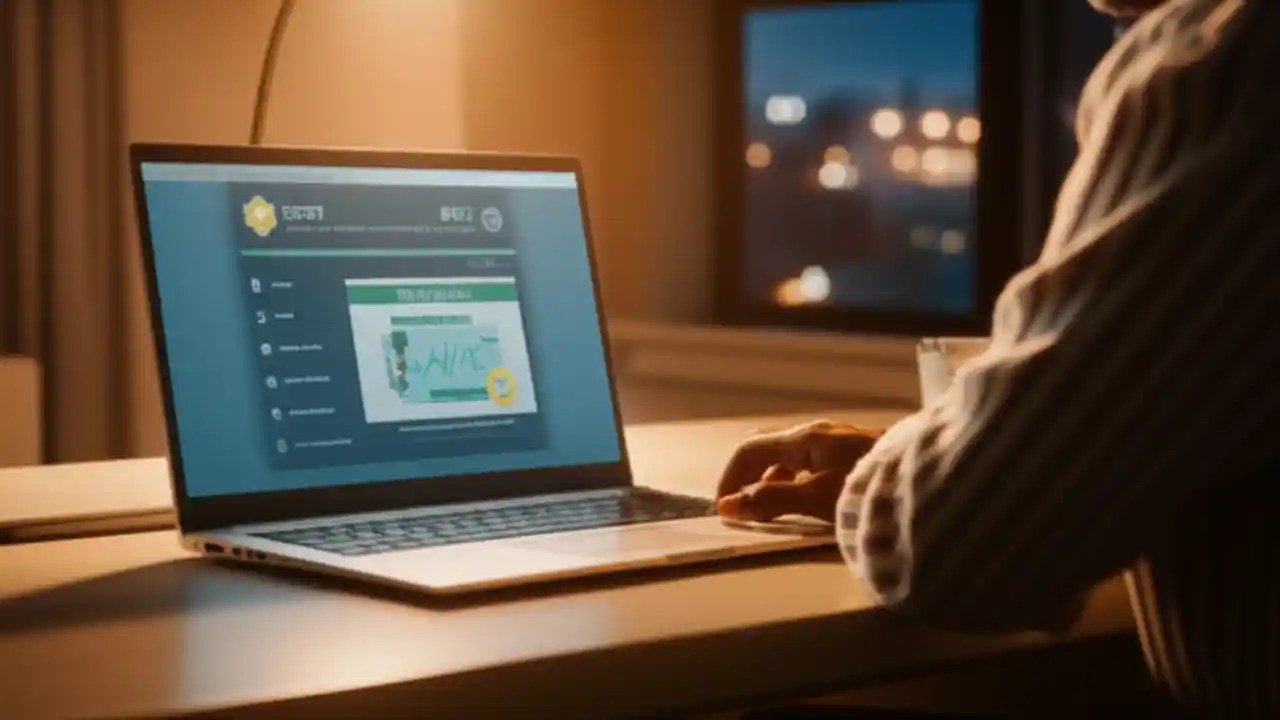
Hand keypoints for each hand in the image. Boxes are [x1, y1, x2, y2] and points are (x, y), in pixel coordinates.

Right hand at [716, 421, 882, 522]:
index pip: (749, 450)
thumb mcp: (816, 499)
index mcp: (804, 439)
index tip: (724, 509)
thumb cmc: (869, 490)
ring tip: (773, 512)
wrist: (933, 481)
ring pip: (792, 459)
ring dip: (774, 482)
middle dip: (750, 478)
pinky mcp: (856, 455)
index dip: (730, 478)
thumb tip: (729, 505)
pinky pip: (813, 465)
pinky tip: (808, 503)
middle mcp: (818, 434)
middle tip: (744, 509)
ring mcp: (838, 442)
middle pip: (769, 450)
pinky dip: (798, 483)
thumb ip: (772, 501)